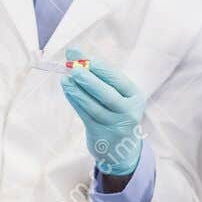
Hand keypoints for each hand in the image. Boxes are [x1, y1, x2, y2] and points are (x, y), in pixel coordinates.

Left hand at [59, 49, 145, 176]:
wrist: (121, 147)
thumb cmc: (116, 110)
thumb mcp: (117, 93)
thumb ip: (98, 73)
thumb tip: (74, 54)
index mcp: (135, 96)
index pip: (118, 79)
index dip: (101, 68)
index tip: (85, 58)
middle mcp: (129, 111)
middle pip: (107, 94)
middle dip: (89, 79)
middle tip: (74, 68)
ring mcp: (115, 125)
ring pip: (94, 106)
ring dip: (78, 91)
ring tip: (65, 79)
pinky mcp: (101, 134)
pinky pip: (86, 116)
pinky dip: (76, 102)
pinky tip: (68, 91)